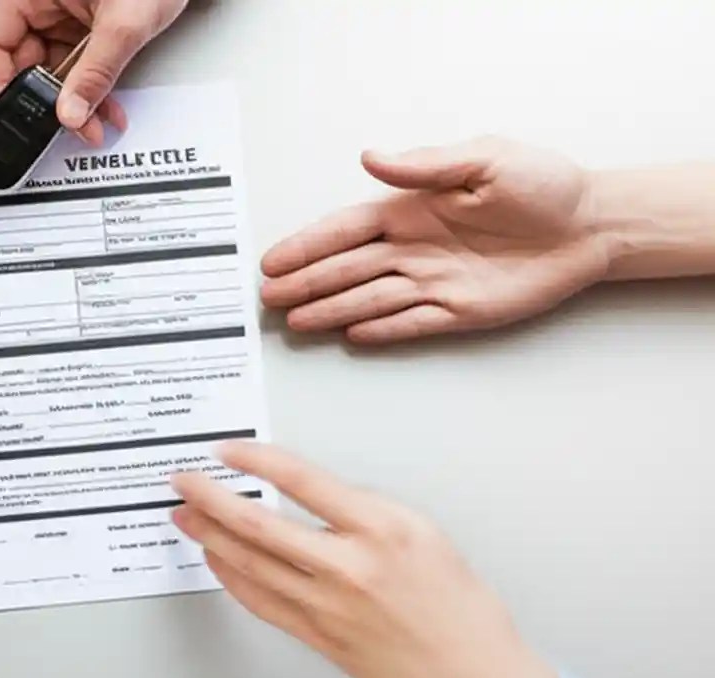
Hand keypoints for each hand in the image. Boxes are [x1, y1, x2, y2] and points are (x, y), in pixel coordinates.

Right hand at [0, 0, 187, 145]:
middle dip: (48, 101)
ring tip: (93, 123)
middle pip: (24, 63)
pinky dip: (90, 91)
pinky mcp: (85, 32)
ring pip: (53, 73)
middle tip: (65, 123)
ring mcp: (64, 20)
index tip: (17, 111)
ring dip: (73, 103)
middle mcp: (43, 5)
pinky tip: (105, 108)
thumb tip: (71, 111)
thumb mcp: (123, 24)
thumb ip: (96, 71)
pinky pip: (77, 69)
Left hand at [171, 442, 559, 677]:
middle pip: (259, 524)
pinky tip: (216, 560)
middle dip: (210, 497)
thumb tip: (315, 492)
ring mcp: (329, 605)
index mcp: (382, 530)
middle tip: (184, 481)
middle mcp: (351, 567)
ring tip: (185, 514)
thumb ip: (366, 509)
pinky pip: (260, 601)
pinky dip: (230, 577)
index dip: (255, 459)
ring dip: (208, 535)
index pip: (301, 480)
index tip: (228, 449)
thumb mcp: (425, 533)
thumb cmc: (460, 611)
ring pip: (250, 563)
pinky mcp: (318, 636)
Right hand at [261, 136, 609, 343]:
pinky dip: (382, 331)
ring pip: (371, 299)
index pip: (347, 230)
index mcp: (413, 210)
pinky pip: (412, 324)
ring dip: (332, 310)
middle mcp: (415, 249)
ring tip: (296, 322)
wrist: (592, 224)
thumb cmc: (544, 184)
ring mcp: (434, 282)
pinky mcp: (460, 312)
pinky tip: (352, 335)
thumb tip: (372, 159)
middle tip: (269, 297)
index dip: (308, 245)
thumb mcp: (485, 158)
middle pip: (348, 269)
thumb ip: (425, 165)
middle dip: (306, 283)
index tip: (275, 259)